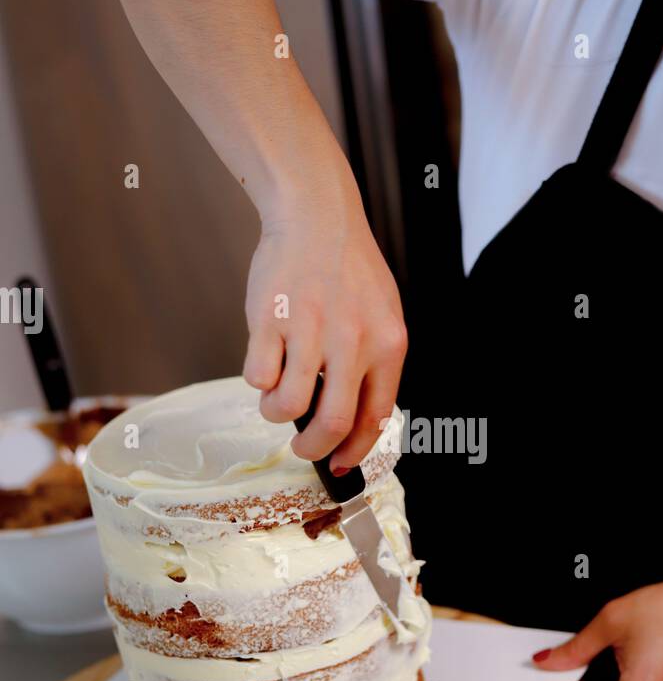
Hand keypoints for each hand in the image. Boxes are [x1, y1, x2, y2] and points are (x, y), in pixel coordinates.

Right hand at [243, 172, 407, 469]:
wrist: (317, 216)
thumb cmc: (347, 269)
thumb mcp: (382, 315)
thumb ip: (373, 363)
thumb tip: (354, 421)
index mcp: (387, 345)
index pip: (374, 418)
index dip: (354, 451)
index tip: (339, 464)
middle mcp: (353, 341)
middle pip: (332, 424)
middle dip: (311, 450)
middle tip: (300, 447)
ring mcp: (310, 330)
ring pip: (287, 405)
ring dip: (275, 413)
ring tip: (275, 396)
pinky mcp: (271, 320)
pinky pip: (257, 376)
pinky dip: (257, 381)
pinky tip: (265, 359)